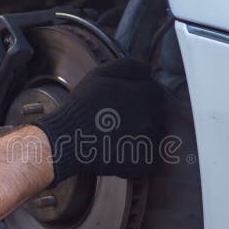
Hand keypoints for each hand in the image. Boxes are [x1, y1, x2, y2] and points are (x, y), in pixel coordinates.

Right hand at [32, 58, 166, 184]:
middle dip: (143, 118)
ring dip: (142, 137)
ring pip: (156, 137)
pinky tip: (120, 152)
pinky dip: (139, 157)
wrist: (69, 139)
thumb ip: (129, 66)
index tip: (125, 107)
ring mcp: (152, 140)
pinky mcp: (147, 162)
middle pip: (159, 116)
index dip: (141, 99)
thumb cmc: (82, 105)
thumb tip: (149, 70)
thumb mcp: (101, 74)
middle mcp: (155, 115)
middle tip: (120, 123)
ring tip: (118, 138)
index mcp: (148, 93)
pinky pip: (151, 159)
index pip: (157, 94)